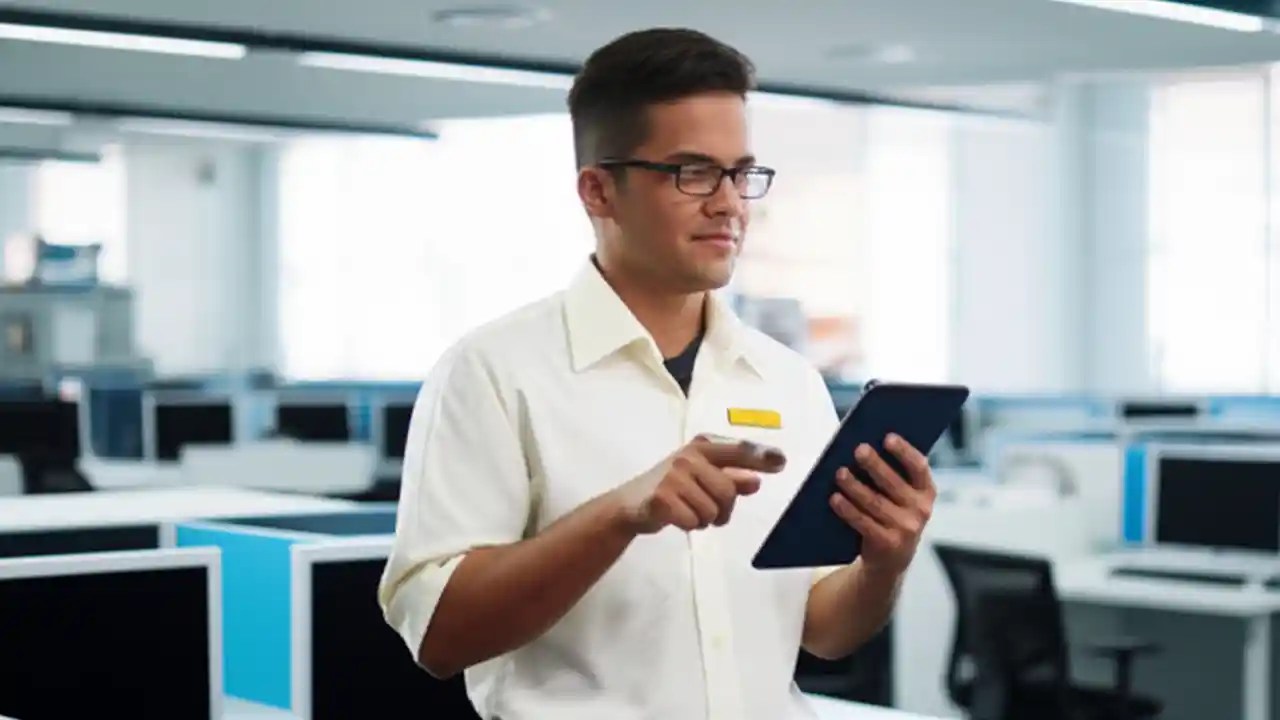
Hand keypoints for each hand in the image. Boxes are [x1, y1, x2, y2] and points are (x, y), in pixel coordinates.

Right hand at [612, 434, 786, 534]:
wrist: (629, 505)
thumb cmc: (672, 489)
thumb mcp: (702, 479)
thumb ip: (730, 478)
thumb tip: (756, 481)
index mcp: (702, 447)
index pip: (738, 450)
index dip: (761, 457)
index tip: (781, 462)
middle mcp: (688, 457)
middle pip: (728, 491)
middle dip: (722, 508)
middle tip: (706, 509)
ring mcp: (674, 476)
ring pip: (712, 510)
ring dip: (704, 519)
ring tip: (687, 511)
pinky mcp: (662, 497)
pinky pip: (694, 521)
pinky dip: (689, 526)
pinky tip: (676, 517)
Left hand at [829, 433, 935, 577]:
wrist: (890, 561)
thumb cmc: (892, 515)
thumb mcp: (902, 497)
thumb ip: (892, 475)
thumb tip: (866, 448)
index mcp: (926, 492)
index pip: (919, 467)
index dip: (904, 452)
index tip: (887, 437)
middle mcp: (921, 510)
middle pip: (894, 483)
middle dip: (875, 465)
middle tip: (858, 449)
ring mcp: (906, 529)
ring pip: (875, 502)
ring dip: (855, 486)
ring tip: (840, 473)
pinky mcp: (888, 544)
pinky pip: (864, 523)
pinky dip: (847, 510)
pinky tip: (835, 498)